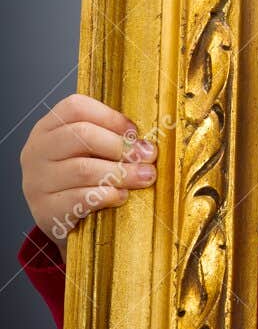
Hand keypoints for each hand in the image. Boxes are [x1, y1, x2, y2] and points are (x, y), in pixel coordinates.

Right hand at [19, 93, 159, 258]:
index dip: (111, 117)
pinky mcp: (46, 210)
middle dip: (121, 145)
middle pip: (81, 134)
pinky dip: (107, 195)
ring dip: (122, 172)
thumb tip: (144, 142)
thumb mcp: (83, 153)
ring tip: (146, 177)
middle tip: (148, 156)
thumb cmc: (76, 180)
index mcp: (47, 128)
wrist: (53, 221)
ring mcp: (38, 181)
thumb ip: (106, 139)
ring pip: (83, 169)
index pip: (76, 108)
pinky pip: (80, 198)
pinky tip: (122, 196)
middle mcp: (37, 150)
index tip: (135, 132)